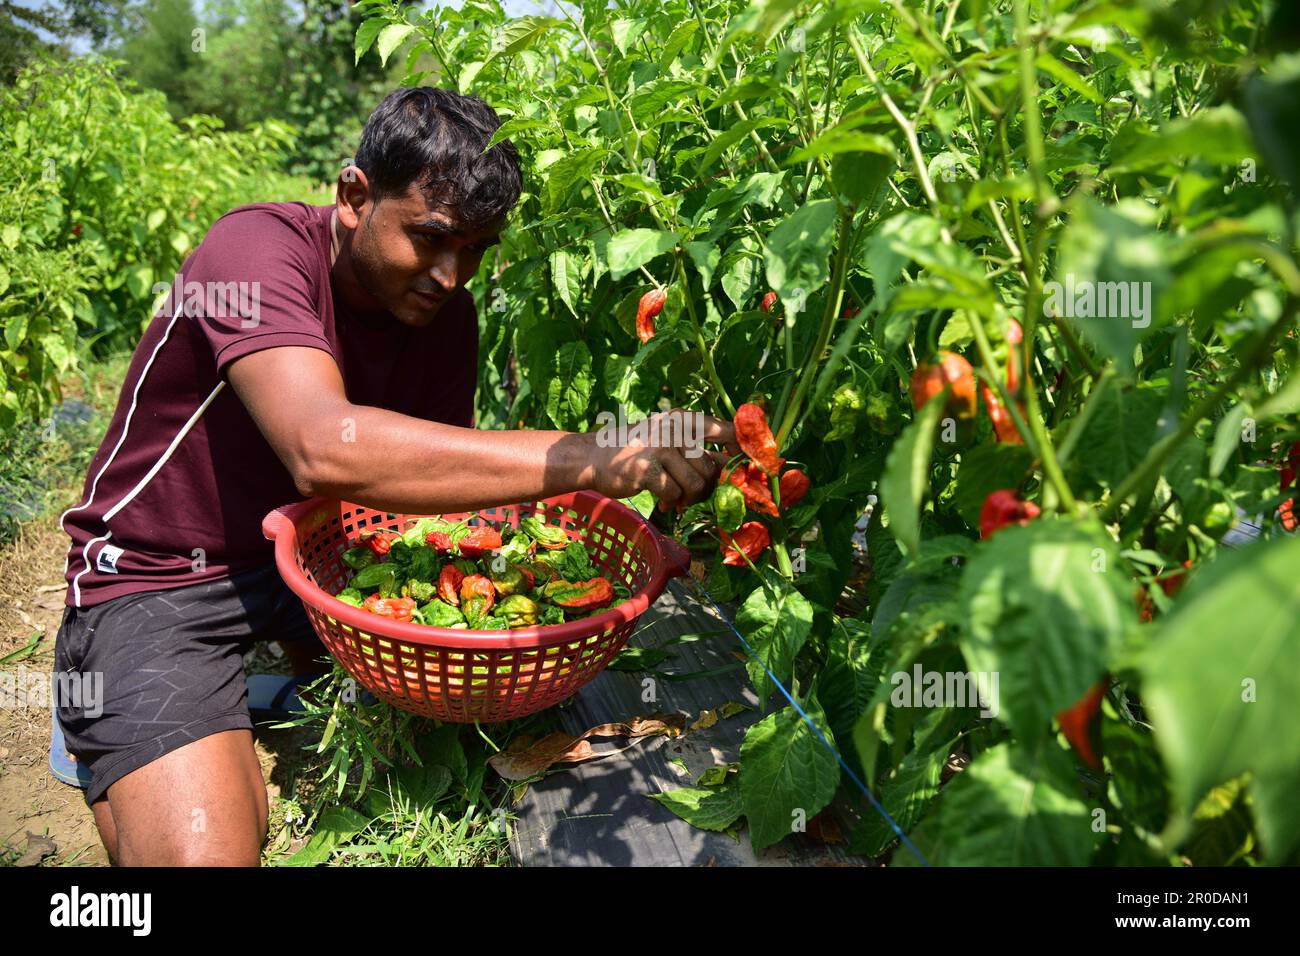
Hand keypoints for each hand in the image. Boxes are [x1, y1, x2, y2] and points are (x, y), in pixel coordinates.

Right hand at [580, 408, 739, 512]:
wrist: (593, 457)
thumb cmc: (635, 451)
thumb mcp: (666, 439)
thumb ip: (695, 449)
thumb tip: (732, 467)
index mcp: (682, 419)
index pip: (724, 430)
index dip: (742, 449)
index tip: (752, 466)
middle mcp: (673, 429)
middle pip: (711, 467)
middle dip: (707, 488)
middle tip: (693, 495)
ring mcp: (659, 448)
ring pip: (696, 484)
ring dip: (689, 498)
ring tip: (676, 498)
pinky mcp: (647, 469)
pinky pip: (674, 493)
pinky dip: (671, 503)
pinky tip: (662, 502)